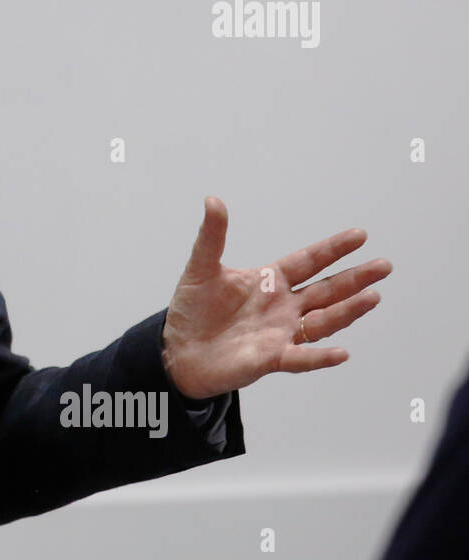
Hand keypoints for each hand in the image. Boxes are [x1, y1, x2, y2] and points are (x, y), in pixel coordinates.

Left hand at [161, 197, 391, 399]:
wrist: (177, 349)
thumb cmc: (192, 310)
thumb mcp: (201, 268)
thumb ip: (211, 236)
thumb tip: (213, 200)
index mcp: (269, 281)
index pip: (308, 261)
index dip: (333, 249)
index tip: (360, 235)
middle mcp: (282, 306)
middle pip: (326, 290)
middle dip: (355, 278)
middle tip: (384, 265)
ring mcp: (280, 333)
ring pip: (322, 321)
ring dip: (347, 311)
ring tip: (372, 297)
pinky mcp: (270, 359)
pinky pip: (301, 358)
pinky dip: (320, 357)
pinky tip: (341, 353)